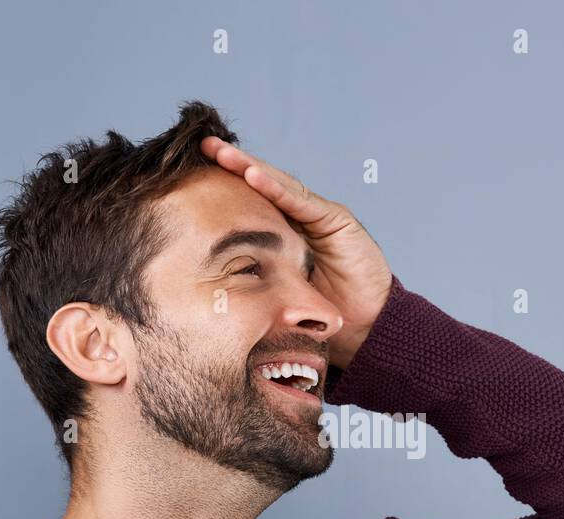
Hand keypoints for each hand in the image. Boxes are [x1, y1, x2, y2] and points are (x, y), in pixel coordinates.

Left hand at [200, 135, 392, 369]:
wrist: (367, 327)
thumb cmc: (322, 315)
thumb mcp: (276, 294)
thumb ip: (254, 278)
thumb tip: (210, 281)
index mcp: (287, 235)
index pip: (254, 202)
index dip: (229, 185)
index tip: (196, 173)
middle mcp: (303, 219)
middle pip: (264, 184)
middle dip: (234, 163)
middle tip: (205, 146)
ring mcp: (320, 216)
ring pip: (279, 185)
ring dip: (249, 166)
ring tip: (221, 152)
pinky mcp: (336, 220)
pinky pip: (301, 201)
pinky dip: (276, 188)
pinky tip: (252, 175)